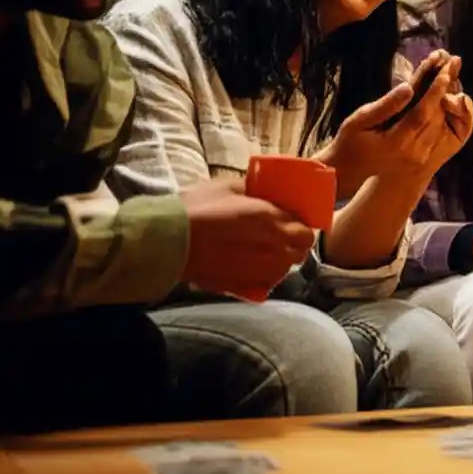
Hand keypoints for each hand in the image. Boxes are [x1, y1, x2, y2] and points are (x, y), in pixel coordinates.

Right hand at [178, 178, 314, 298]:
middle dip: (294, 245)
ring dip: (280, 261)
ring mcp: (257, 271)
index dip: (301, 227)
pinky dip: (264, 277)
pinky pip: (265, 284)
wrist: (166, 241)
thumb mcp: (227, 187)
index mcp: (269, 221)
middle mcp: (270, 249)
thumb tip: (265, 189)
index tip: (293, 222)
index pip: (306, 232)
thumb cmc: (194, 208)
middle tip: (281, 237)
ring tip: (265, 252)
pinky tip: (252, 268)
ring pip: (284, 270)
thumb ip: (253, 189)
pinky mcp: (240, 286)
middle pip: (299, 253)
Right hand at [315, 51, 472, 193]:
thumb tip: (408, 87)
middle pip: (436, 118)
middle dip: (445, 91)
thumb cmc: (350, 141)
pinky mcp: (422, 157)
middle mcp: (413, 153)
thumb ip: (386, 105)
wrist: (348, 170)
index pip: (422, 114)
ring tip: (449, 74)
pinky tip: (441, 92)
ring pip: (440, 125)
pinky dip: (441, 112)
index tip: (445, 72)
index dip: (435, 92)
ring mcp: (419, 157)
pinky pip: (436, 132)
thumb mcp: (360, 120)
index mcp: (396, 143)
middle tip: (451, 66)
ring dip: (446, 100)